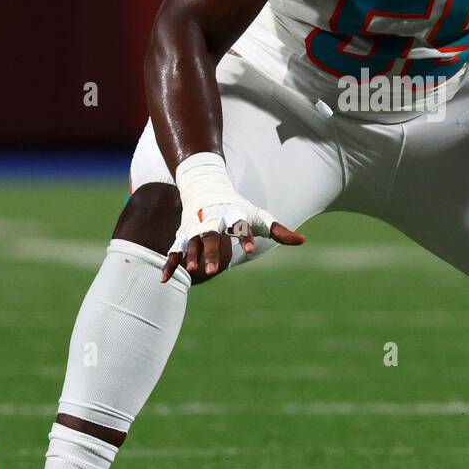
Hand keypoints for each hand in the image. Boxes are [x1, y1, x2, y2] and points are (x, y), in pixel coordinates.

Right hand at [162, 197, 303, 281]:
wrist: (204, 187)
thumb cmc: (237, 206)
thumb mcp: (258, 216)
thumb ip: (279, 231)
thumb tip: (303, 241)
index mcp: (232, 215)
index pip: (240, 225)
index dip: (245, 237)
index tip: (252, 250)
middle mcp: (211, 220)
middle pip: (211, 236)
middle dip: (212, 252)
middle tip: (215, 270)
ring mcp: (194, 228)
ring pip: (190, 242)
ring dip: (190, 256)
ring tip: (192, 271)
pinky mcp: (182, 235)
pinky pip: (174, 251)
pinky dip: (169, 264)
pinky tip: (164, 281)